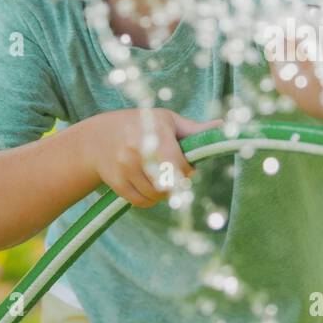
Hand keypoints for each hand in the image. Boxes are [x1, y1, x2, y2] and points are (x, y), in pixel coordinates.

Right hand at [82, 108, 220, 206]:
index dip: (188, 170)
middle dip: (177, 183)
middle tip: (175, 175)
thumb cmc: (142, 125)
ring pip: (156, 195)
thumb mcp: (167, 121)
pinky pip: (142, 201)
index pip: (177, 163)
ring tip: (161, 177)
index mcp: (153, 132)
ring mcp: (124, 167)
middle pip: (168, 183)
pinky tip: (150, 185)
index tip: (189, 167)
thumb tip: (223, 127)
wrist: (99, 137)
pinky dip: (150, 199)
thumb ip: (195, 130)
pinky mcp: (116, 182)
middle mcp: (136, 150)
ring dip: (164, 192)